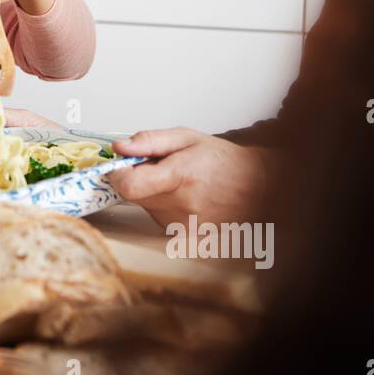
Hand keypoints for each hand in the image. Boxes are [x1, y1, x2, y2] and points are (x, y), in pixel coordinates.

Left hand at [105, 127, 272, 227]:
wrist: (256, 187)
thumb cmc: (221, 159)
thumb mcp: (185, 138)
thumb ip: (149, 141)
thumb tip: (118, 147)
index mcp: (179, 177)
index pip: (128, 186)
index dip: (117, 175)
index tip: (122, 165)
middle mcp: (180, 206)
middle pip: (134, 196)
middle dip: (138, 179)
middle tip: (159, 168)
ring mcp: (183, 226)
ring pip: (145, 207)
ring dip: (152, 194)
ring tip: (178, 182)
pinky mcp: (185, 237)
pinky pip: (158, 218)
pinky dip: (163, 207)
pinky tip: (185, 198)